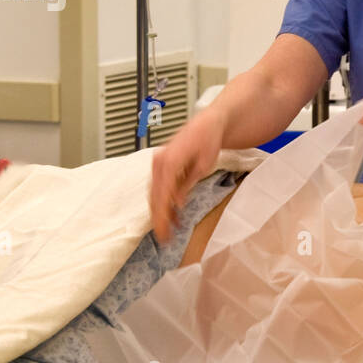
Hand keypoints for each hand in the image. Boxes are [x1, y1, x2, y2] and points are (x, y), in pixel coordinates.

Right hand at [150, 108, 224, 242]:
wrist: (207, 124)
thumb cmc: (208, 139)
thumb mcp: (203, 164)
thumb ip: (187, 183)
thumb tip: (177, 202)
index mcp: (169, 161)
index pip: (161, 194)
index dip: (161, 216)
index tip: (163, 232)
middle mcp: (159, 162)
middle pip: (154, 196)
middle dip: (158, 219)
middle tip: (164, 238)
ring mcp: (158, 163)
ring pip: (154, 194)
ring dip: (161, 213)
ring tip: (170, 230)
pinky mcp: (161, 166)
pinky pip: (159, 188)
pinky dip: (164, 202)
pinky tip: (173, 215)